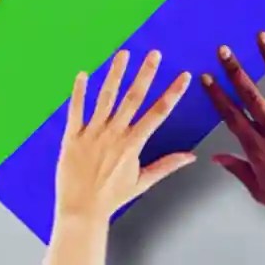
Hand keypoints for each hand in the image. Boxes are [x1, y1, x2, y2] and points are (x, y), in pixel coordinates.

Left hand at [45, 50, 193, 264]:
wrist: (81, 210)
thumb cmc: (112, 198)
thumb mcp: (143, 181)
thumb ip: (167, 165)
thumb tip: (191, 157)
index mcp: (132, 144)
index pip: (158, 113)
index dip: (172, 93)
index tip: (183, 76)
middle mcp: (114, 135)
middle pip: (133, 98)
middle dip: (145, 74)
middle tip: (154, 54)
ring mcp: (92, 134)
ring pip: (106, 98)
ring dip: (115, 74)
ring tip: (123, 54)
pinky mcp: (72, 136)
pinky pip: (76, 110)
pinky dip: (79, 92)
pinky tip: (82, 74)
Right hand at [202, 33, 264, 264]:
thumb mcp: (260, 191)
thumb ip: (238, 169)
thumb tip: (216, 158)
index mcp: (257, 149)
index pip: (231, 115)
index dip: (217, 95)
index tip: (206, 77)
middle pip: (249, 95)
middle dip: (234, 70)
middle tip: (223, 50)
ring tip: (262, 37)